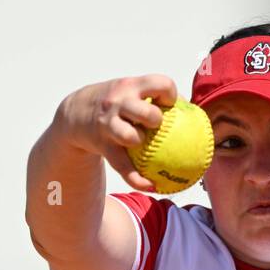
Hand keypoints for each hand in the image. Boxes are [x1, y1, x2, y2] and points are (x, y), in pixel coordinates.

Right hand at [54, 75, 178, 191]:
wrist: (76, 112)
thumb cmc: (116, 103)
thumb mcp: (130, 91)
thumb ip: (156, 97)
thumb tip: (193, 111)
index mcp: (132, 86)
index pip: (158, 83)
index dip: (169, 93)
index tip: (169, 102)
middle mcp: (119, 103)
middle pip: (145, 112)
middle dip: (156, 119)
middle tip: (157, 124)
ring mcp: (109, 124)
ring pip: (130, 137)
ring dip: (140, 142)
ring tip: (144, 146)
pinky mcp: (102, 145)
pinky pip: (123, 167)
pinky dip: (137, 180)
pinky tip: (152, 186)